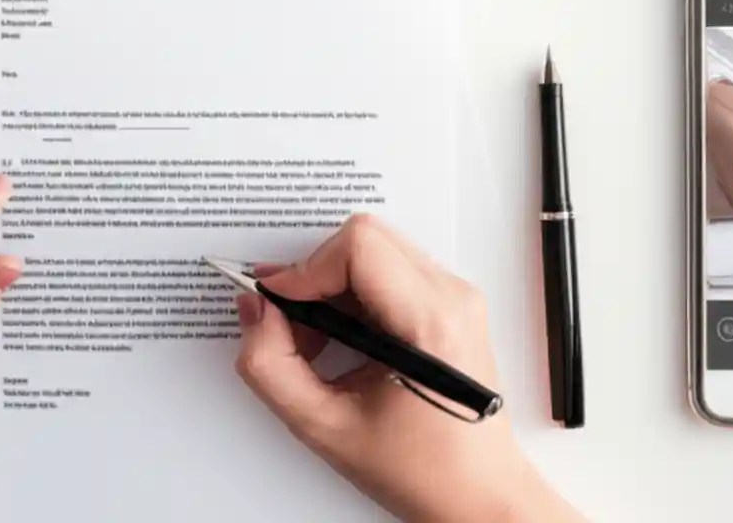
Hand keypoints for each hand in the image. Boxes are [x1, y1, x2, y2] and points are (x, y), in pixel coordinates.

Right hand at [235, 214, 581, 522]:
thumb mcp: (325, 426)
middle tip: (289, 325)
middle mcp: (453, 297)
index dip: (305, 268)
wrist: (478, 492)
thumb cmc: (423, 470)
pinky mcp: (450, 304)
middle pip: (365, 239)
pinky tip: (341, 342)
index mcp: (433, 322)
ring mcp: (457, 297)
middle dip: (315, 275)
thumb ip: (272, 365)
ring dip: (332, 287)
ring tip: (315, 343)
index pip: (359, 247)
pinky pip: (390, 271)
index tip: (275, 301)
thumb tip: (254, 309)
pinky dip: (352, 295)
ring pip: (375, 250)